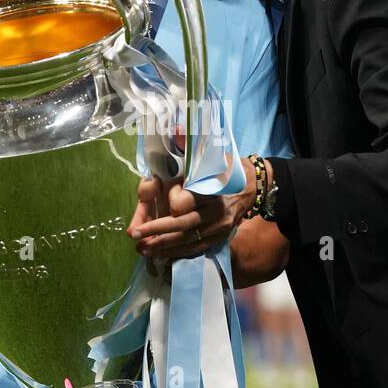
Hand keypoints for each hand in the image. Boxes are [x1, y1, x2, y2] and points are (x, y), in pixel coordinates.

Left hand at [127, 157, 258, 259]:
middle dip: (157, 231)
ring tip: (143, 249)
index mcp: (213, 187)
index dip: (173, 203)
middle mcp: (217, 210)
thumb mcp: (208, 154)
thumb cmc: (223, 167)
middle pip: (184, 224)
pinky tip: (161, 255)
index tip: (157, 207)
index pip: (189, 199)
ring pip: (189, 240)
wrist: (251, 185)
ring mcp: (220, 226)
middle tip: (136, 236)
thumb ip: (188, 147)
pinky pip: (198, 248)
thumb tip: (173, 131)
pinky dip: (179, 253)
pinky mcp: (220, 236)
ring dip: (164, 247)